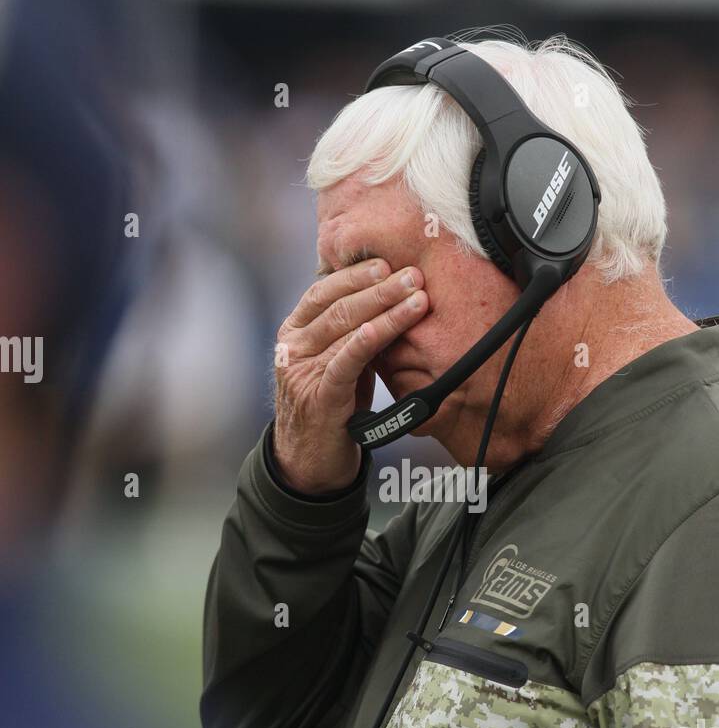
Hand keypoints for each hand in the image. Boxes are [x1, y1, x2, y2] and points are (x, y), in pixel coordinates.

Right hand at [272, 258, 427, 493]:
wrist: (310, 465)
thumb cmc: (331, 409)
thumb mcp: (338, 364)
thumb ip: (353, 335)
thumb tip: (391, 299)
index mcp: (294, 332)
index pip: (324, 290)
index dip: (357, 274)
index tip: (389, 262)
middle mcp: (292, 347)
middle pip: (338, 305)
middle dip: (380, 287)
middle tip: (414, 275)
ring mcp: (302, 372)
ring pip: (345, 328)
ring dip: (386, 310)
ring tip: (417, 298)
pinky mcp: (319, 397)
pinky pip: (345, 362)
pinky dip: (366, 341)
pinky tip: (386, 327)